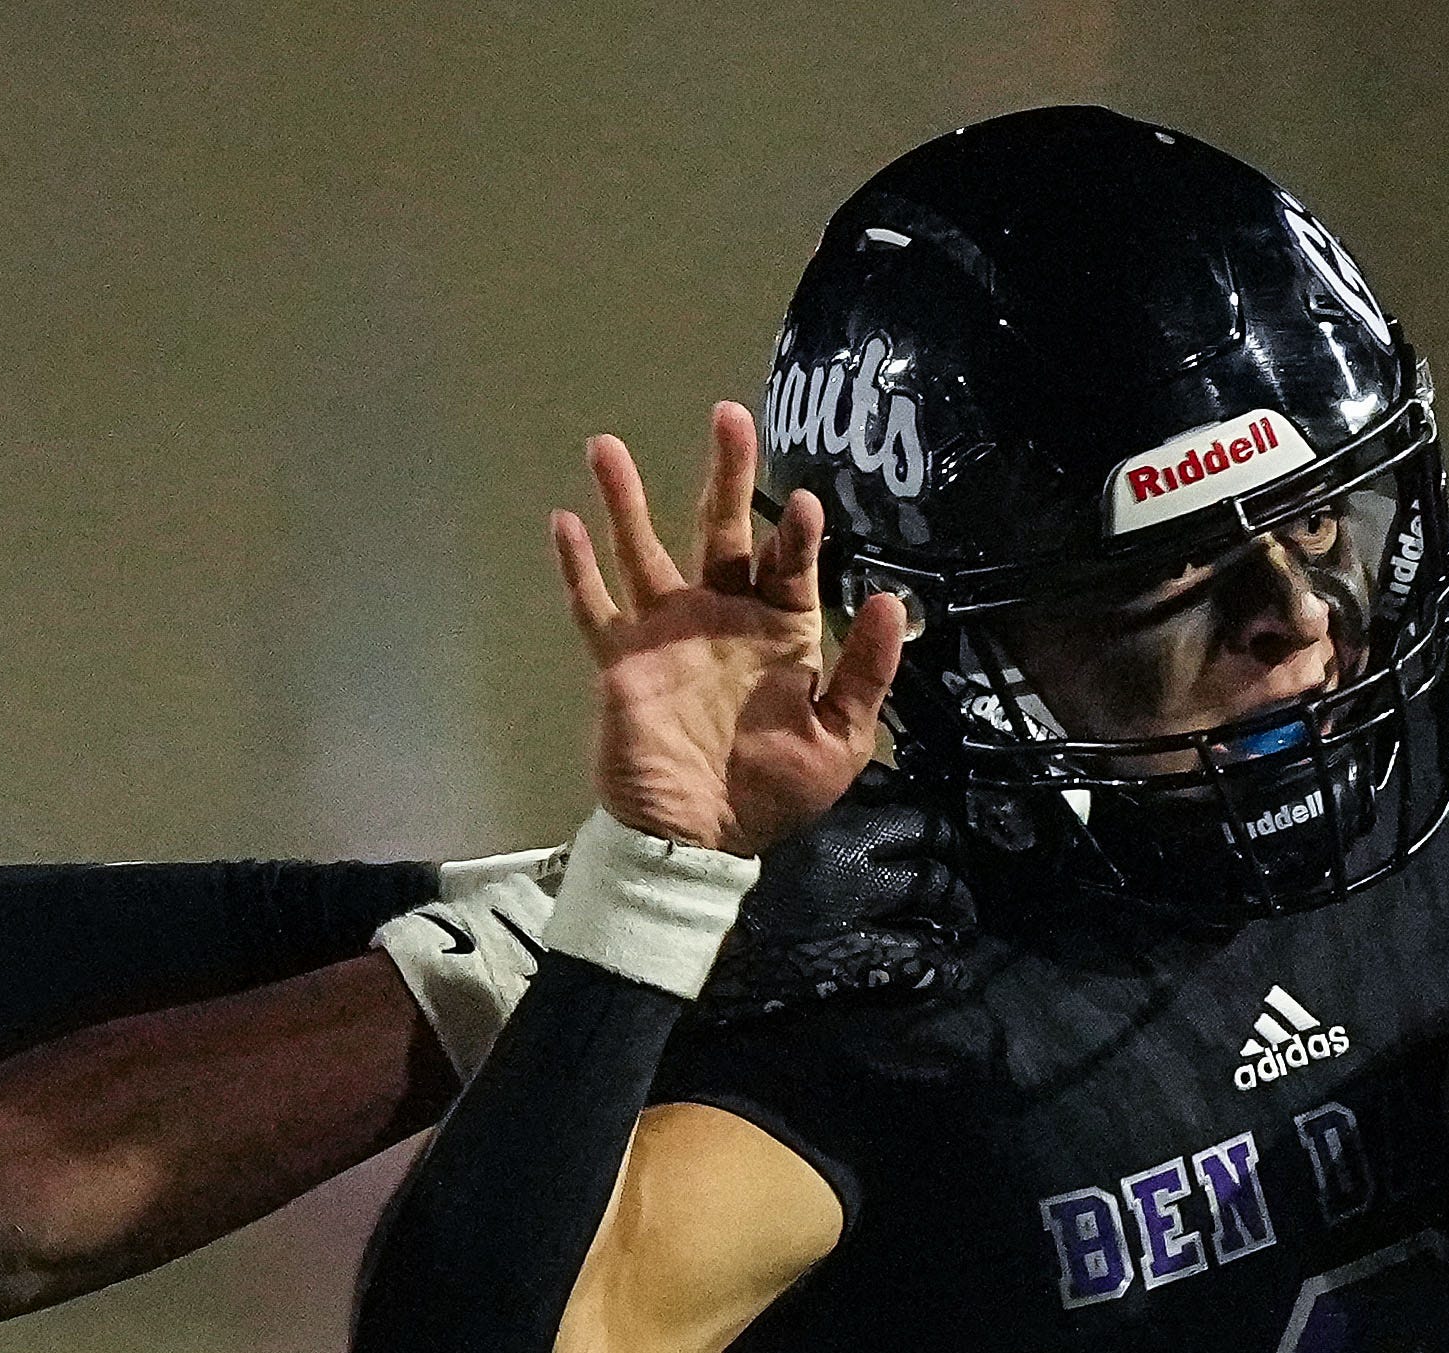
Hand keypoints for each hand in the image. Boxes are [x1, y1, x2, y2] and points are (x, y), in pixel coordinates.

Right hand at [555, 404, 906, 857]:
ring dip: (626, 498)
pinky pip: (595, 608)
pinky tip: (563, 522)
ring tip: (607, 445)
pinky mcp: (623, 662)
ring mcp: (668, 634)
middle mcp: (723, 616)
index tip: (803, 506)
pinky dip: (577, 568)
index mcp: (780, 630)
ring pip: (644, 550)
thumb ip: (864, 671)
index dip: (797, 532)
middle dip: (727, 473)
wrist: (701, 843)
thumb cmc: (773, 793)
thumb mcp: (840, 739)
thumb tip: (885, 599)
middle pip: (723, 529)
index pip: (790, 562)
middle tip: (729, 414)